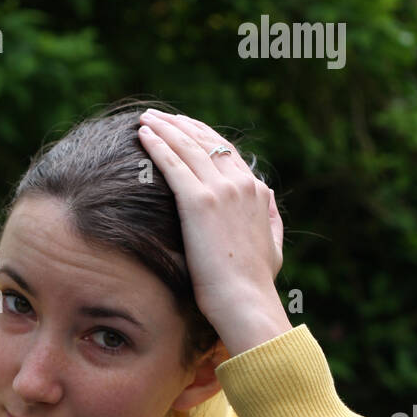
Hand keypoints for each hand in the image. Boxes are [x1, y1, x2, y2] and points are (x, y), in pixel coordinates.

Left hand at [138, 108, 284, 333]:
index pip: (226, 153)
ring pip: (187, 147)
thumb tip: (268, 199)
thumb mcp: (274, 245)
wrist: (245, 300)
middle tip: (160, 115)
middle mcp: (240, 184)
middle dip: (180, 125)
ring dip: (164, 128)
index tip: (185, 127)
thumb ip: (270, 217)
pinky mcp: (199, 202)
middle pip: (205, 142)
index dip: (203, 136)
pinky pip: (173, 164)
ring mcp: (220, 191)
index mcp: (256, 192)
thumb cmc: (255, 283)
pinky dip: (157, 145)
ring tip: (146, 117)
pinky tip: (143, 135)